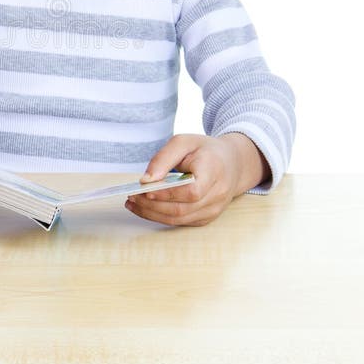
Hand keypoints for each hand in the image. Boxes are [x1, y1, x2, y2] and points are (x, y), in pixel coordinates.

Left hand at [125, 133, 268, 226]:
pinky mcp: (208, 217)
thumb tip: (146, 180)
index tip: (143, 189)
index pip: (191, 191)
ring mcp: (214, 209)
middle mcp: (218, 194)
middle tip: (131, 197)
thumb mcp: (184, 142)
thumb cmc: (205, 150)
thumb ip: (164, 158)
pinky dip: (161, 217)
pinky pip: (182, 221)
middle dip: (152, 206)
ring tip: (133, 204)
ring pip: (180, 218)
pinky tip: (145, 209)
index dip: (166, 194)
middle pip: (182, 208)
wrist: (233, 163)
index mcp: (214, 171)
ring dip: (152, 214)